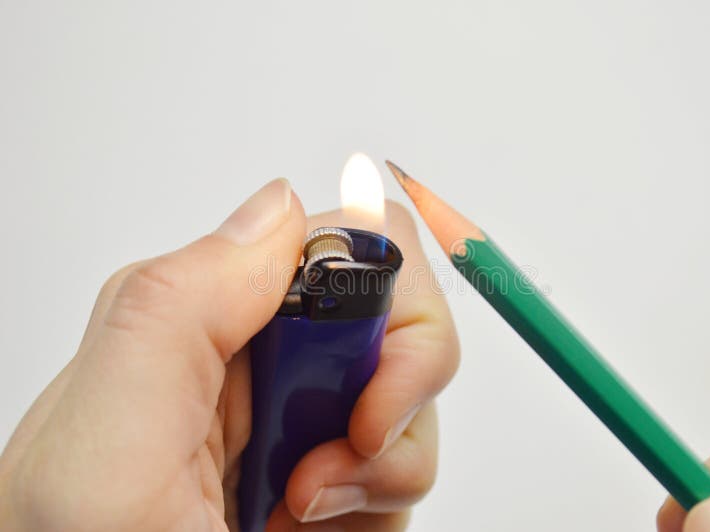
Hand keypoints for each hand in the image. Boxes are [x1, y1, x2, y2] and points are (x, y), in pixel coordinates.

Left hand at [0, 178, 458, 531]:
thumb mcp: (106, 448)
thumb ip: (180, 306)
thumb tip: (283, 205)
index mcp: (208, 319)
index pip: (346, 245)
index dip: (388, 310)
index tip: (367, 400)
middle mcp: (261, 358)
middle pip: (399, 322)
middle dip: (393, 397)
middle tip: (322, 473)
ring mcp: (300, 418)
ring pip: (413, 402)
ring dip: (382, 472)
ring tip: (299, 517)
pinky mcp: (331, 474)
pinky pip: (403, 468)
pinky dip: (379, 507)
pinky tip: (314, 530)